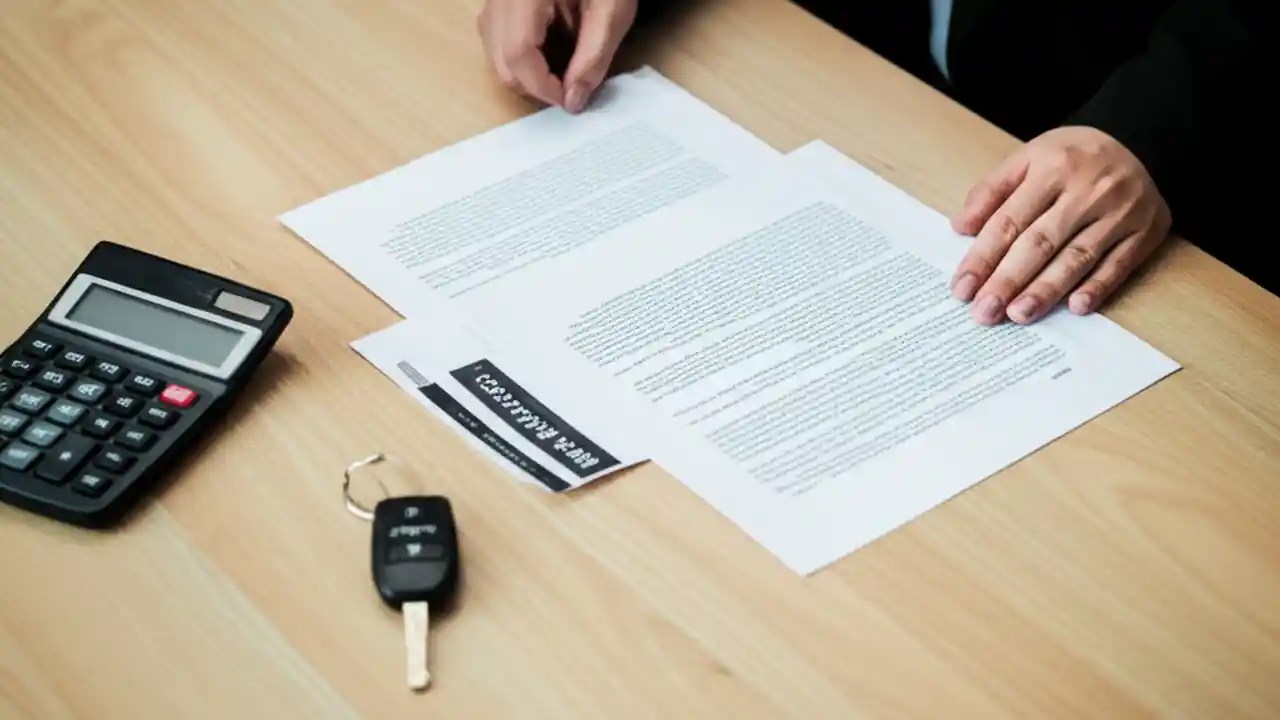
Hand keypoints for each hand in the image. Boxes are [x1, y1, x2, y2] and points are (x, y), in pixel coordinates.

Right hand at [477, 0, 637, 112]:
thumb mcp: (612, 11)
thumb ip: (593, 58)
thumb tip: (573, 101)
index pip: (518, 52)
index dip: (542, 86)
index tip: (569, 100)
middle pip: (499, 58)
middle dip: (532, 84)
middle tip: (568, 88)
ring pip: (494, 51)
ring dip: (525, 72)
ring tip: (561, 68)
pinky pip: (497, 37)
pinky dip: (519, 55)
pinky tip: (549, 50)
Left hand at [949, 126, 1171, 324]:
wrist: (1141, 142)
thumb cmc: (1071, 158)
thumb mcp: (1028, 158)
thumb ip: (991, 191)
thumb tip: (961, 228)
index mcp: (1053, 168)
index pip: (1010, 220)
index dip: (983, 257)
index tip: (963, 287)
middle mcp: (1089, 189)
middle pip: (1041, 242)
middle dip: (1009, 280)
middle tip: (985, 312)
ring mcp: (1121, 211)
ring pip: (1078, 257)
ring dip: (1047, 290)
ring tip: (1019, 315)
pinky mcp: (1146, 230)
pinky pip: (1120, 264)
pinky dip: (1098, 287)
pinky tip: (1075, 307)